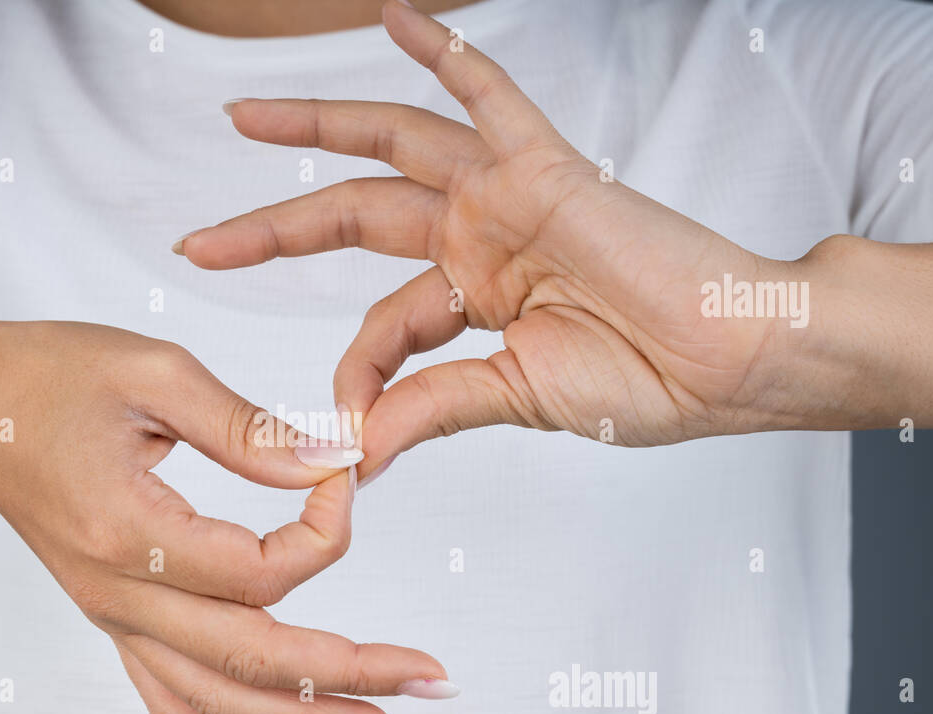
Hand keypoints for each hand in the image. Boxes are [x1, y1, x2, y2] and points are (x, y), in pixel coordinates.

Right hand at [0, 318, 451, 713]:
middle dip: (350, 673)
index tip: (344, 476)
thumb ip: (247, 427)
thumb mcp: (153, 373)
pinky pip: (162, 699)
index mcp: (131, 533)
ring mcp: (113, 615)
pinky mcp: (112, 616)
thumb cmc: (46, 379)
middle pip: (253, 657)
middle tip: (429, 679)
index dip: (325, 532)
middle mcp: (120, 594)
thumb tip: (329, 461)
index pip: (261, 572)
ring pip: (217, 695)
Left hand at [176, 0, 816, 468]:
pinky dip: (444, 52)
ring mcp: (508, 195)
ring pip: (394, 144)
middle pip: (354, 216)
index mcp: (474, 301)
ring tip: (244, 116)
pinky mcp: (545, 166)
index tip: (344, 423)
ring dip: (319, 123)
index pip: (381, 325)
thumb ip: (429, 408)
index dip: (354, 371)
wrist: (732, 358)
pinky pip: (488, 92)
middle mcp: (481, 240)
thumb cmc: (646, 382)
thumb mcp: (512, 399)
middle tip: (200, 245)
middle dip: (272, 227)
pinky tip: (394, 16)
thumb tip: (353, 451)